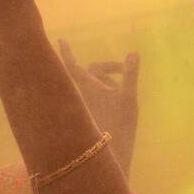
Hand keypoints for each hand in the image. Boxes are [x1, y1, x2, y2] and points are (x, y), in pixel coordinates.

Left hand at [57, 40, 138, 155]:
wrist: (111, 154)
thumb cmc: (118, 124)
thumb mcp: (128, 97)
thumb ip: (130, 74)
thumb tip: (133, 53)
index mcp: (87, 88)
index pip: (74, 65)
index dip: (67, 52)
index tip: (60, 40)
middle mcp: (82, 95)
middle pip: (90, 72)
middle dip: (106, 67)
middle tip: (125, 69)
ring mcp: (86, 106)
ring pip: (94, 85)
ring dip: (108, 79)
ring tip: (125, 87)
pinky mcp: (90, 115)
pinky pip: (96, 96)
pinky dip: (106, 91)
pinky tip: (120, 100)